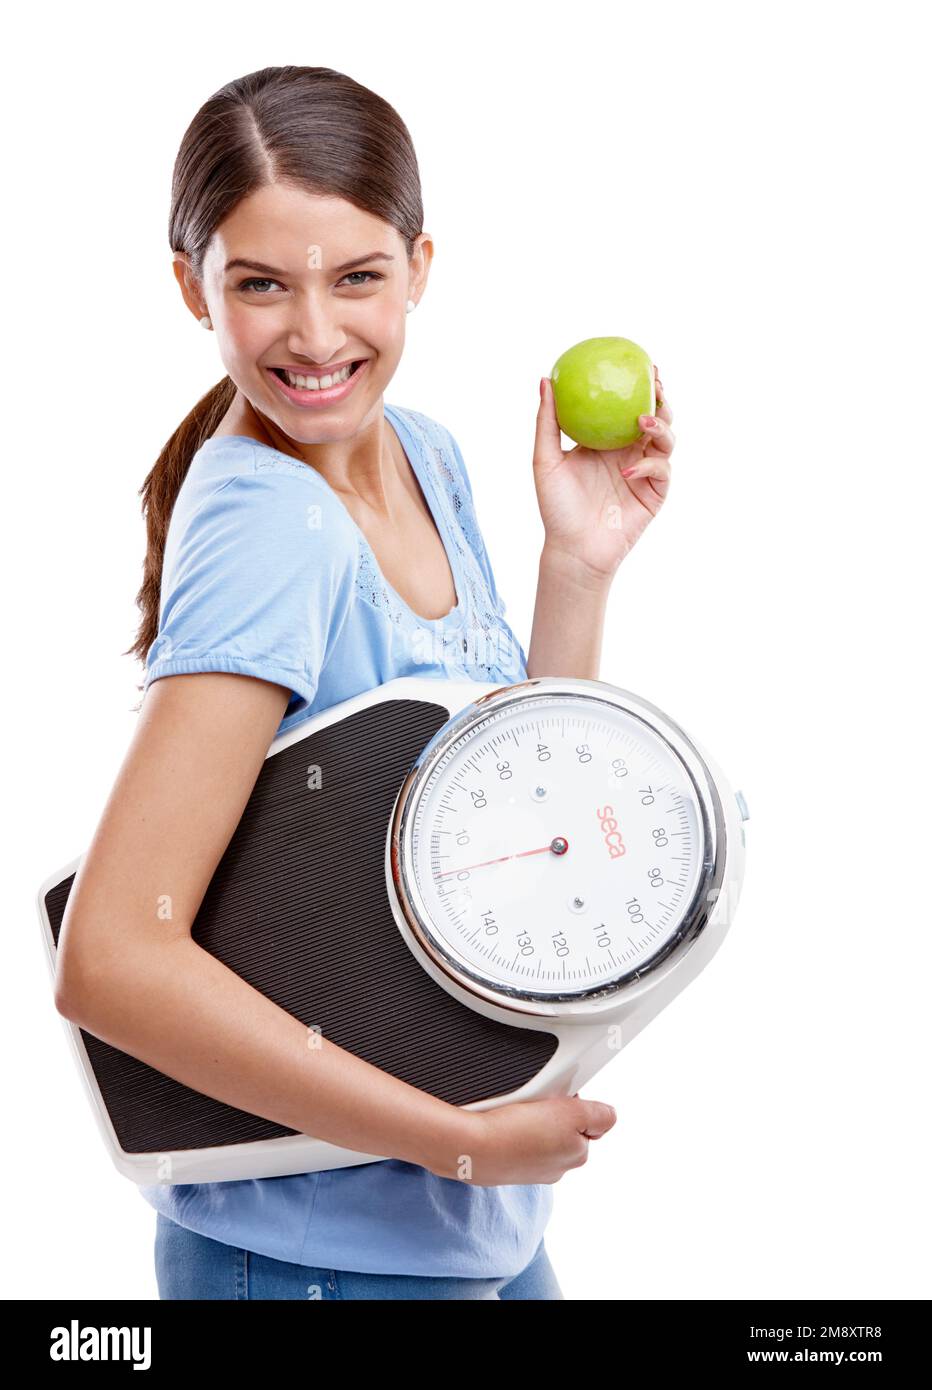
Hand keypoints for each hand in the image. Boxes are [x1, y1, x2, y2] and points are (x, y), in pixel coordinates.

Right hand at [431, 1095, 617, 1185]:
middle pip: (562, 1126)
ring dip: (530, 1118)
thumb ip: (599, 1115)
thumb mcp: (573, 1113)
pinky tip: (500, 1122)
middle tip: (536, 1102)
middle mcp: (556, 1167)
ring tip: (515, 1111)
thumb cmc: (518, 1131)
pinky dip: (509, 1128)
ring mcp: (530, 1168)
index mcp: (576, 1156)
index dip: (573, 1104)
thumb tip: (610, 1116)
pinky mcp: (506, 1165)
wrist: (472, 1148)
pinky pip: (514, 1138)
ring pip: (537, 1131)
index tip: (558, 1098)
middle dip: (552, 1111)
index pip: (586, 1122)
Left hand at [533, 363, 674, 580]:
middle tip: (654, 381)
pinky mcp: (655, 494)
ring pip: (667, 440)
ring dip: (660, 427)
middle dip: (661, 397)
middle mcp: (630, 452)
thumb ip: (548, 422)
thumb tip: (545, 379)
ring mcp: (645, 472)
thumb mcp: (546, 461)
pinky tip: (627, 469)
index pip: (627, 407)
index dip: (638, 385)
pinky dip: (647, 466)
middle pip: (656, 418)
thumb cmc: (556, 508)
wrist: (572, 548)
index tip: (639, 362)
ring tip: (643, 421)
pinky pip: (660, 471)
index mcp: (607, 442)